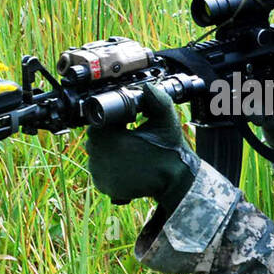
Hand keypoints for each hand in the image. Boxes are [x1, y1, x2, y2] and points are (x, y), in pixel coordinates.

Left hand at [85, 84, 198, 207]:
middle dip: (110, 134)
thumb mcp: (166, 120)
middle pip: (97, 138)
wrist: (177, 180)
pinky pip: (100, 169)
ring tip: (129, 148)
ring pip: (97, 153)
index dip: (112, 120)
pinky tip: (126, 161)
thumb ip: (157, 100)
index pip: (99, 123)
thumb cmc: (170, 149)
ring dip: (109, 149)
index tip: (126, 121)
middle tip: (129, 134)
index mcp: (109, 140)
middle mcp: (99, 159)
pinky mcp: (104, 186)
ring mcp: (100, 175)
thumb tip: (148, 86)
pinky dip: (110, 164)